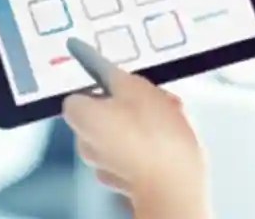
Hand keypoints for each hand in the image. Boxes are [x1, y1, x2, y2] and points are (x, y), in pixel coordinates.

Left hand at [63, 65, 211, 218]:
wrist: (175, 184)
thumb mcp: (136, 88)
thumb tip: (103, 70)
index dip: (101, 87)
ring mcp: (104, 166)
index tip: (122, 84)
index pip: (80, 95)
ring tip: (170, 117)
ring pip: (120, 133)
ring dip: (142, 122)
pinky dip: (146, 145)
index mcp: (81, 118)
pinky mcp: (125, 182)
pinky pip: (132, 154)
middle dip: (129, 104)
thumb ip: (115, 76)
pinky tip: (170, 141)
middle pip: (103, 113)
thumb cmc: (153, 134)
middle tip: (156, 98)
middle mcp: (85, 144)